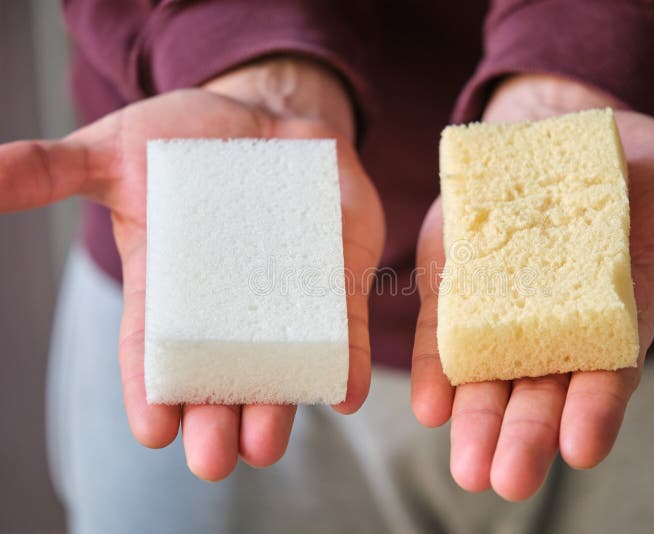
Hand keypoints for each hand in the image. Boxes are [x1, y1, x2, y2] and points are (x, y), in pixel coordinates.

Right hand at [0, 57, 383, 480]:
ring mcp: (286, 295)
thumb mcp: (112, 151)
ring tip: (266, 443)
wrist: (267, 114)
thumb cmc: (185, 140)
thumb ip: (50, 170)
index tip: (152, 431)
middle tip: (213, 461)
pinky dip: (343, 361)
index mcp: (170, 289)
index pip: (153, 353)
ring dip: (278, 405)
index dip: (150, 393)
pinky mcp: (336, 276)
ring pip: (282, 365)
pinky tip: (343, 392)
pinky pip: (343, 326)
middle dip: (215, 421)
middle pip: (220, 376)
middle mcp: (229, 306)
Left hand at [411, 74, 653, 499]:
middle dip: (526, 434)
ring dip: (476, 421)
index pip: (606, 377)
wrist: (556, 135)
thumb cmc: (635, 166)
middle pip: (542, 392)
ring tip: (467, 466)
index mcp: (615, 319)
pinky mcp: (454, 284)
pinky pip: (442, 333)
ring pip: (488, 377)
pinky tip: (430, 403)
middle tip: (506, 479)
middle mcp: (556, 328)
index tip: (584, 446)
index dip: (596, 410)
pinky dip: (435, 368)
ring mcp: (500, 310)